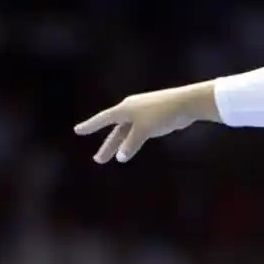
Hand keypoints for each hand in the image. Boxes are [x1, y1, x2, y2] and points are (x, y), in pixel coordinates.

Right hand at [74, 82, 218, 163]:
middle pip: (116, 131)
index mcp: (125, 109)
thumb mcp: (144, 130)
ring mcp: (143, 115)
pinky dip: (133, 142)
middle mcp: (131, 110)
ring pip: (128, 133)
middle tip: (99, 160)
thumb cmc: (163, 113)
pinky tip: (132, 148)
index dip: (90, 126)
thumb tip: (120, 157)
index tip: (77, 131)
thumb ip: (131, 144)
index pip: (103, 119)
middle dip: (107, 145)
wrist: (186, 103)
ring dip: (120, 146)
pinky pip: (138, 133)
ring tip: (113, 159)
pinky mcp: (154, 120)